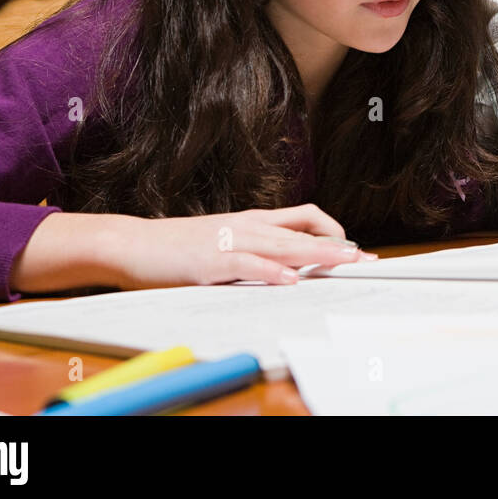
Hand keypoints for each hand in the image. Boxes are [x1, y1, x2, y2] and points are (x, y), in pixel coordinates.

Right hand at [17, 203, 378, 293]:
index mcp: (251, 221)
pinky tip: (290, 280)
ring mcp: (229, 241)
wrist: (132, 243)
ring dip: (316, 253)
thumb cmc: (177, 247)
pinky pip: (247, 264)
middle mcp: (246, 226)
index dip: (332, 230)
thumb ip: (255, 250)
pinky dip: (270, 272)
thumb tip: (289, 264)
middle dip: (338, 245)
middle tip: (366, 258)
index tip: (355, 248)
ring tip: (344, 262)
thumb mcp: (224, 243)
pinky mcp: (210, 261)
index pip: (303, 218)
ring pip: (283, 243)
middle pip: (303, 231)